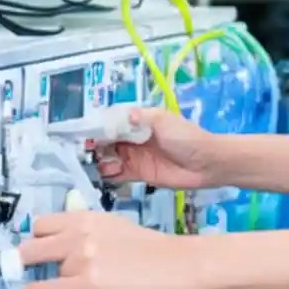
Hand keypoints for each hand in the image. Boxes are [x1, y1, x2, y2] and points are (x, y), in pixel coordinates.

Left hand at [18, 211, 209, 288]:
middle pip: (30, 246)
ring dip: (56, 279)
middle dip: (31, 258)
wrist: (181, 265)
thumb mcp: (116, 228)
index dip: (39, 238)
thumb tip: (65, 246)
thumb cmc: (156, 250)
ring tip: (79, 284)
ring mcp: (81, 259)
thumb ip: (88, 233)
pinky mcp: (87, 284)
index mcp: (87, 217)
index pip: (41, 223)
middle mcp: (79, 234)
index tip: (39, 248)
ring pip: (47, 271)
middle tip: (37, 268)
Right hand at [93, 108, 218, 189]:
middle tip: (82, 151)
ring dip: (100, 160)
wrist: (207, 163)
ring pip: (110, 157)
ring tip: (91, 164)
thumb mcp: (165, 121)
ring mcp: (135, 157)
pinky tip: (102, 174)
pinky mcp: (139, 174)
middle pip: (108, 140)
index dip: (99, 126)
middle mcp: (134, 138)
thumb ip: (143, 119)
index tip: (84, 131)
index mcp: (139, 121)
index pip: (113, 122)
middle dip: (95, 144)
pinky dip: (109, 174)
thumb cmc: (187, 137)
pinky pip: (119, 174)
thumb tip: (124, 115)